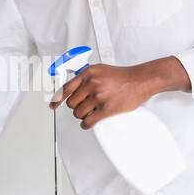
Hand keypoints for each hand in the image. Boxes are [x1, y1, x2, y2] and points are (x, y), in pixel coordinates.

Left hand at [49, 57, 188, 129]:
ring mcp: (99, 96)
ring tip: (90, 114)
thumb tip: (73, 87)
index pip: (66, 88)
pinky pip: (89, 121)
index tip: (53, 106)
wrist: (140, 80)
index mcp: (88, 73)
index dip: (57, 99)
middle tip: (83, 108)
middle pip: (71, 103)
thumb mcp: (100, 70)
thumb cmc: (122, 76)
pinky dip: (86, 125)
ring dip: (82, 116)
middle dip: (76, 107)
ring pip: (79, 113)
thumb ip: (86, 77)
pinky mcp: (107, 108)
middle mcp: (91, 84)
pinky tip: (88, 124)